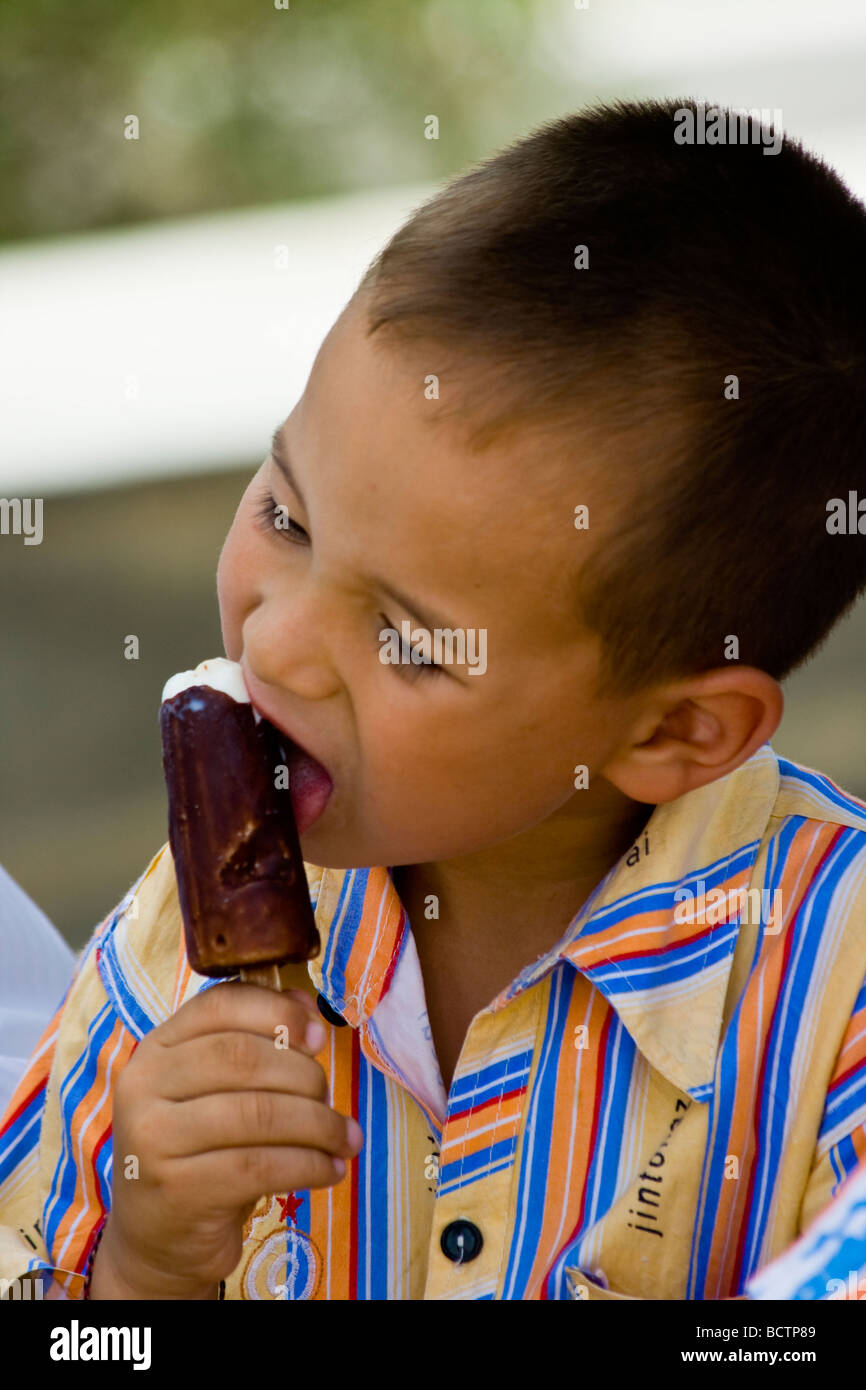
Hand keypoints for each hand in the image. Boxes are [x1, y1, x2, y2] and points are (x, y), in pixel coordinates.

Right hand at [89, 983, 361, 1298]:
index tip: (318, 1036)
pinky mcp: (177, 1190)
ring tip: (346, 1139)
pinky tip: (329, 1169)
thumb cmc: (200, 1151)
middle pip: (243, 1057)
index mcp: (156, 1048)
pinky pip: (260, 1166)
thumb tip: (308, 1005)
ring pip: (258, 1113)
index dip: (277, 1012)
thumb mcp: (217, 1090)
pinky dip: (308, 1165)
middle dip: (304, 1075)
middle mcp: (144, 1085)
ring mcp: (154, 1139)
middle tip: (330, 1099)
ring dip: (318, 1125)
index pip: (219, 1004)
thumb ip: (255, 1040)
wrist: (155, 1239)